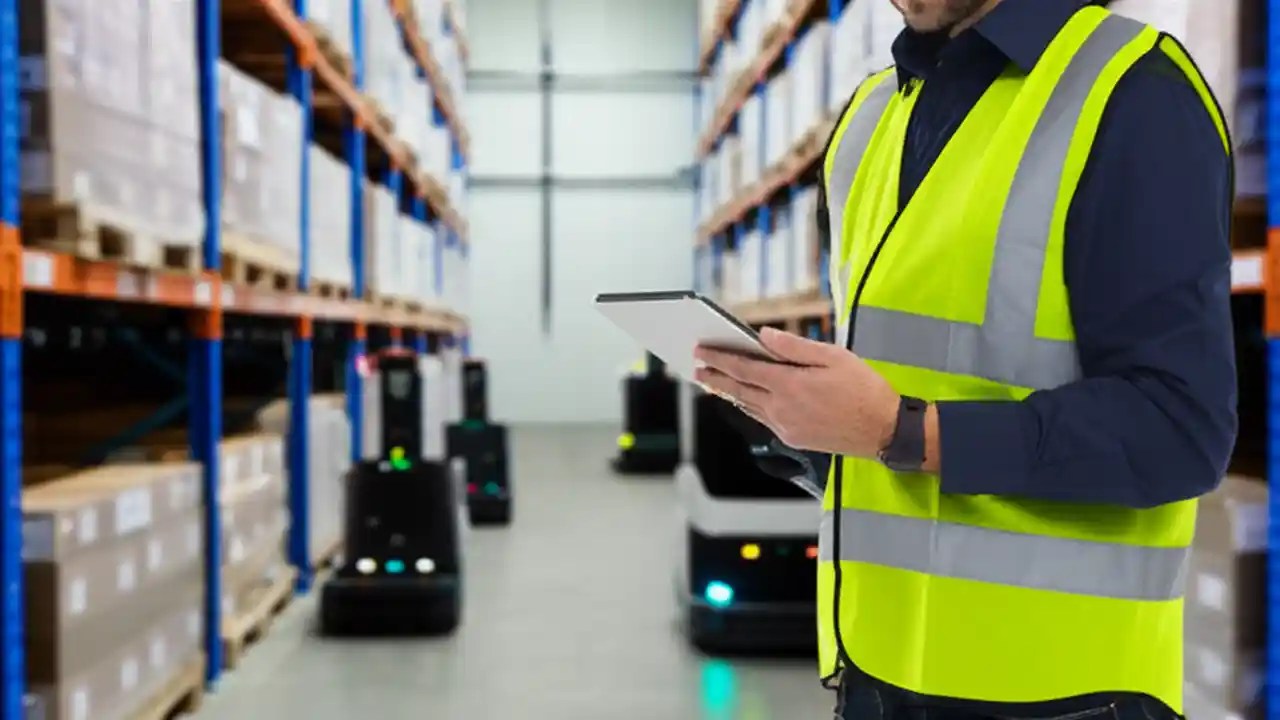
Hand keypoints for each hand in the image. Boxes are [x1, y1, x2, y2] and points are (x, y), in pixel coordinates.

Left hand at [694, 327, 901, 457]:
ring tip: (712, 382)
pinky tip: (745, 400)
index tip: (701, 350)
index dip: (719, 358)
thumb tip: (765, 336)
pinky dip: (749, 406)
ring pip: (749, 407)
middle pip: (739, 390)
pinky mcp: (794, 439)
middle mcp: (781, 409)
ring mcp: (786, 427)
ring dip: (728, 393)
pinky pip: (763, 419)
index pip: (744, 368)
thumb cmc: (864, 389)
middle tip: (696, 367)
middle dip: (715, 376)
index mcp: (790, 385)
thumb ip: (795, 347)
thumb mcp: (834, 357)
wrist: (884, 430)